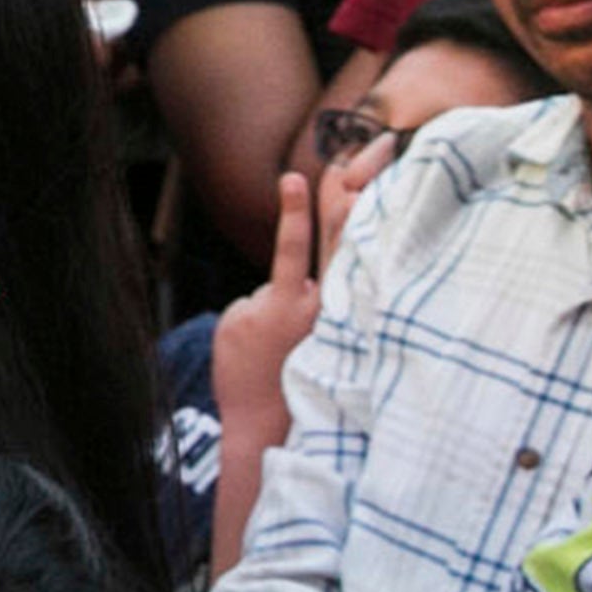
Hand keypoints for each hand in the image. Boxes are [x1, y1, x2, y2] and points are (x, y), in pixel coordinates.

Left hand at [209, 162, 334, 453]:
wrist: (266, 419)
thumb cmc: (300, 374)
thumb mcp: (319, 335)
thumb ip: (315, 300)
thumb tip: (301, 277)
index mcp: (339, 305)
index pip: (344, 248)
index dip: (341, 208)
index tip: (338, 172)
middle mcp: (314, 302)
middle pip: (312, 243)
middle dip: (307, 206)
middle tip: (296, 175)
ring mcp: (277, 306)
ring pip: (270, 290)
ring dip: (268, 317)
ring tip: (274, 352)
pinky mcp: (247, 312)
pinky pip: (248, 305)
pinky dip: (248, 325)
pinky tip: (252, 355)